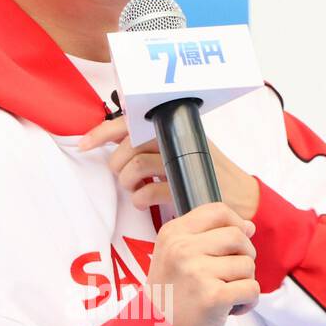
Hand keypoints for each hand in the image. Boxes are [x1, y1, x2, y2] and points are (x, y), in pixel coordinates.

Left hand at [78, 116, 258, 219]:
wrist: (243, 198)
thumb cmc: (205, 174)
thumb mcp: (181, 150)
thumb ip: (153, 142)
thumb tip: (118, 135)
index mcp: (172, 128)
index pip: (130, 122)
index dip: (102, 132)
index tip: (83, 144)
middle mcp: (176, 141)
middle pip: (128, 147)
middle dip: (118, 165)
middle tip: (124, 177)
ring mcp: (181, 164)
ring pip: (135, 168)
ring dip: (128, 183)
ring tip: (135, 189)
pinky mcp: (184, 187)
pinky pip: (147, 192)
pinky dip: (140, 200)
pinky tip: (144, 203)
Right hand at [145, 202, 259, 325]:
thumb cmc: (172, 292)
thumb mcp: (175, 254)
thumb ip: (207, 236)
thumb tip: (248, 227)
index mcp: (173, 233)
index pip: (217, 211)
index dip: (235, 223)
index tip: (234, 243)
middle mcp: (182, 249)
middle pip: (238, 237)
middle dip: (244, 256)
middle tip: (229, 275)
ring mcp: (197, 272)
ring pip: (248, 265)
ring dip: (244, 283)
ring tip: (223, 294)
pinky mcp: (213, 296)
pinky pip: (252, 289)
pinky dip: (247, 302)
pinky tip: (229, 308)